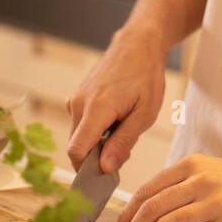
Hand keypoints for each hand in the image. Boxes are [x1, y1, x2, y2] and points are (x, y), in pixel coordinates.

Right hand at [67, 23, 167, 174]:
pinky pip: (81, 124)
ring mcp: (75, 99)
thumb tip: (105, 167)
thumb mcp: (145, 113)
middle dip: (97, 157)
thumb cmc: (146, 75)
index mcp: (96, 108)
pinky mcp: (77, 97)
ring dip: (98, 143)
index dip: (86, 170)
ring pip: (80, 136)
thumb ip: (124, 141)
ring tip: (124, 130)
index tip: (104, 177)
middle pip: (78, 146)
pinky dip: (95, 130)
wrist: (137, 44)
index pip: (76, 150)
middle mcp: (79, 104)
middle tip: (124, 152)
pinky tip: (116, 121)